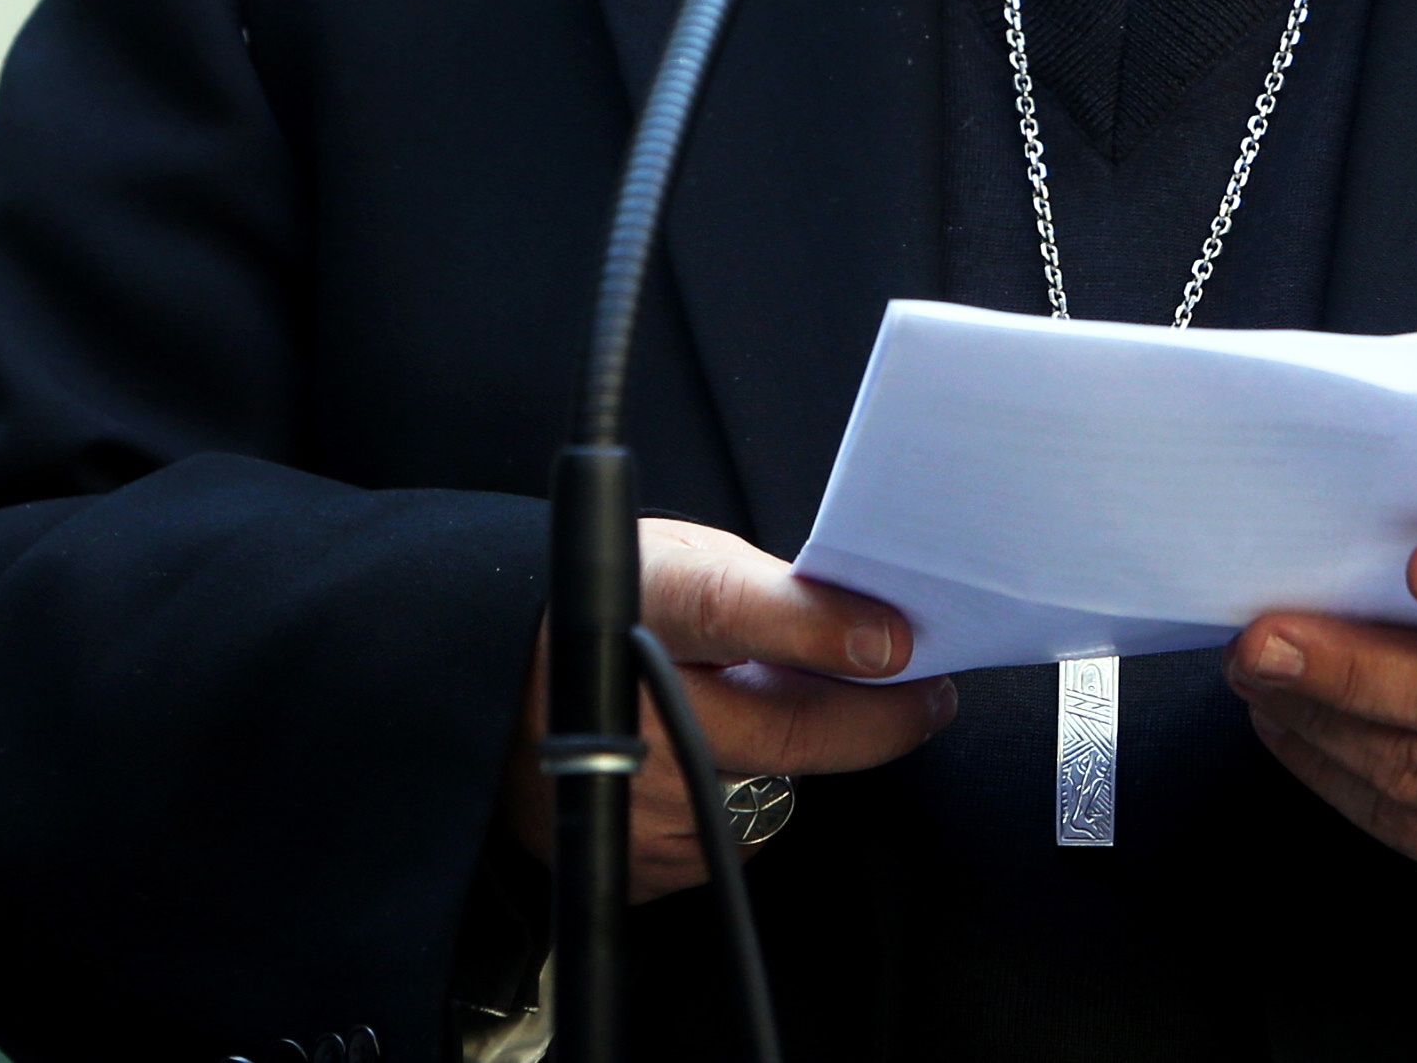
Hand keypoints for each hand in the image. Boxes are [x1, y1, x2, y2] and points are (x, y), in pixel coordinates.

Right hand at [505, 516, 958, 900]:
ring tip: (747, 711)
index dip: (819, 628)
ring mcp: (627, 788)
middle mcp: (626, 699)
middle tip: (928, 697)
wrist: (489, 685)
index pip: (732, 610)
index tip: (896, 644)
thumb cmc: (607, 606)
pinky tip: (695, 763)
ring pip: (769, 790)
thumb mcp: (675, 560)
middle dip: (878, 719)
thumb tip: (877, 629)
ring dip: (788, 758)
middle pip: (785, 729)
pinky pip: (728, 838)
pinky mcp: (630, 856)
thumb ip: (766, 591)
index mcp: (641, 600)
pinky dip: (735, 803)